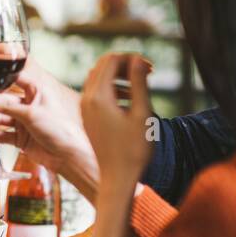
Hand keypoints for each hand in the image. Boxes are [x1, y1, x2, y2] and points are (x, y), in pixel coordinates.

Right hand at [0, 59, 102, 200]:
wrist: (67, 156)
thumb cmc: (59, 129)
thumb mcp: (31, 114)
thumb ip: (7, 106)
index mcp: (36, 92)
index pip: (15, 79)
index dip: (0, 80)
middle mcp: (28, 105)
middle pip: (3, 100)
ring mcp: (23, 121)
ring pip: (1, 118)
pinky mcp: (20, 137)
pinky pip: (3, 135)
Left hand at [80, 52, 153, 193]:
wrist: (118, 178)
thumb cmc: (134, 149)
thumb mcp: (142, 113)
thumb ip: (138, 83)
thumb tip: (137, 58)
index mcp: (98, 97)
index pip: (111, 60)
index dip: (132, 58)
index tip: (151, 68)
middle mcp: (86, 100)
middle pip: (102, 65)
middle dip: (125, 64)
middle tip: (148, 72)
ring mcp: (84, 109)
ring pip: (98, 78)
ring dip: (118, 76)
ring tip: (141, 84)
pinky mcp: (87, 117)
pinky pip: (96, 92)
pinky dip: (112, 88)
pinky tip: (130, 99)